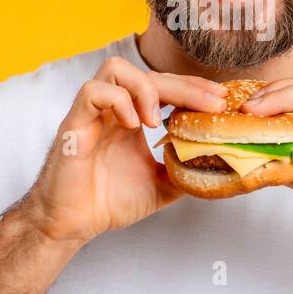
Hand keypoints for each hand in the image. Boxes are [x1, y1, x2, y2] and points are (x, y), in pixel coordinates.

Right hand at [21, 56, 227, 246]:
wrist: (71, 224)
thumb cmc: (107, 202)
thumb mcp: (160, 186)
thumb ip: (184, 171)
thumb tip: (218, 166)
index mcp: (132, 118)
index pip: (165, 86)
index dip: (193, 87)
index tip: (220, 99)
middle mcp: (113, 109)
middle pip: (149, 74)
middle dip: (185, 85)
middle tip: (211, 104)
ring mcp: (92, 113)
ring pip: (116, 69)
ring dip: (145, 88)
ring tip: (156, 119)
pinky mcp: (74, 124)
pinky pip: (92, 92)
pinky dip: (116, 102)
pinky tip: (132, 125)